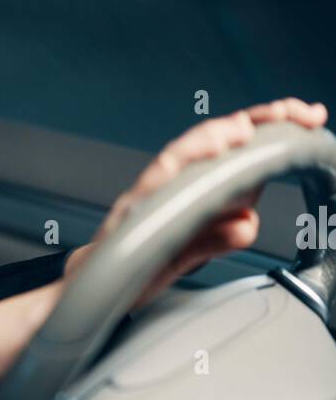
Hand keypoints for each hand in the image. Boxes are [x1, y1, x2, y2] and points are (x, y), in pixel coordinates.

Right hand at [64, 99, 328, 306]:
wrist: (90, 286)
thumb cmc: (139, 264)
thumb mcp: (191, 255)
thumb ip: (219, 237)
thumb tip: (248, 223)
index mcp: (195, 187)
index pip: (238, 148)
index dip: (273, 127)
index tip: (309, 116)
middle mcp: (173, 182)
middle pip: (214, 138)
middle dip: (254, 119)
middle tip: (289, 113)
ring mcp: (150, 194)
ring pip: (180, 153)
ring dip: (211, 138)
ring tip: (241, 131)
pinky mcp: (130, 212)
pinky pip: (151, 186)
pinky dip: (174, 169)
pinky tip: (195, 161)